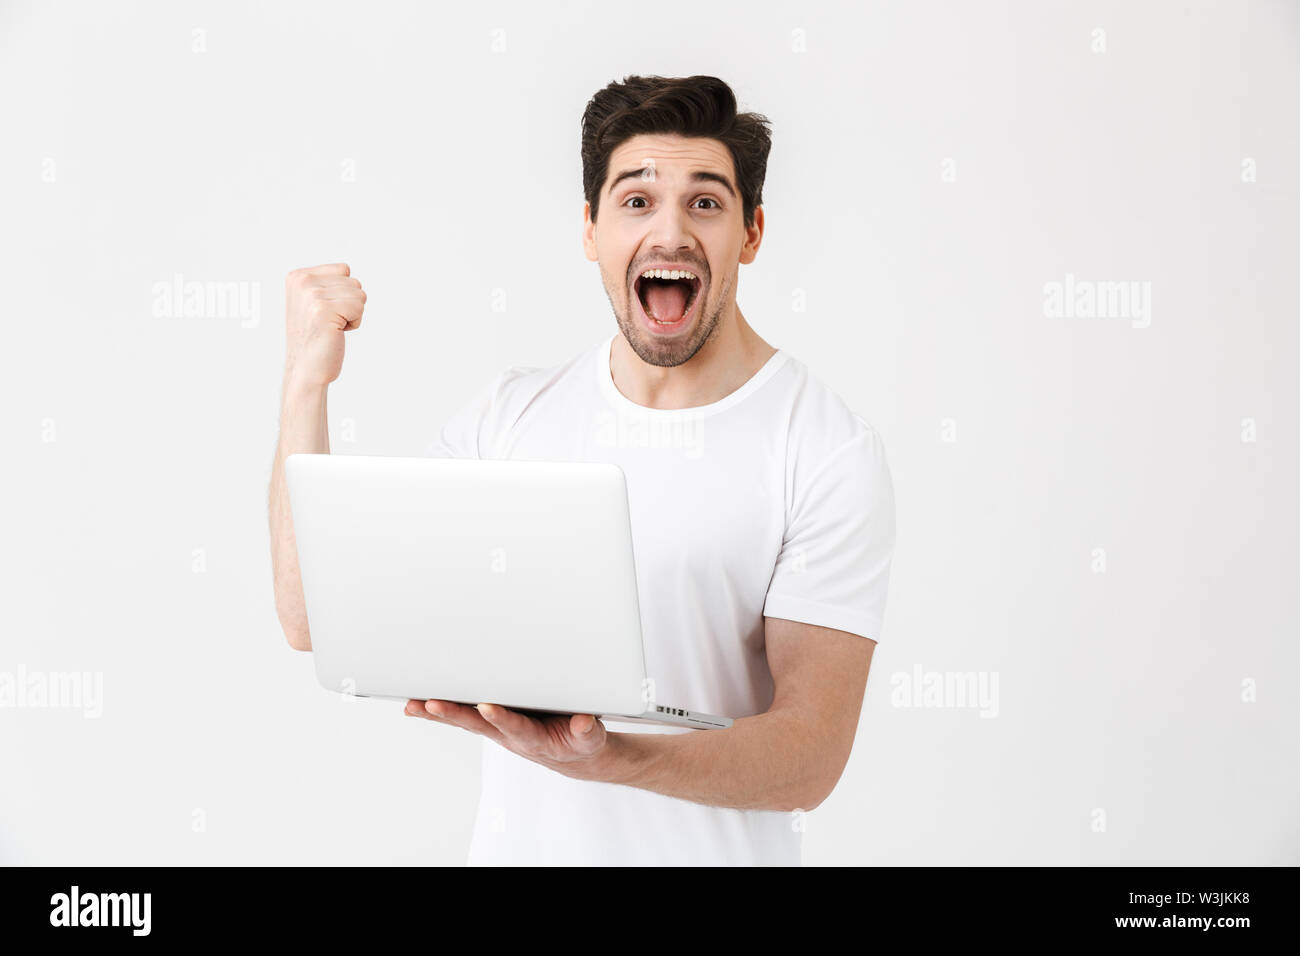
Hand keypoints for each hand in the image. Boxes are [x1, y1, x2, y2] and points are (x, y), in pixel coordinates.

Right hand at [283, 263, 366, 389]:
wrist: (306, 369)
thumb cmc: (315, 338)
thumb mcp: (312, 301)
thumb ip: (325, 282)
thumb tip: (346, 269)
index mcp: (297, 276)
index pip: (343, 269)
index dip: (343, 293)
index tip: (324, 311)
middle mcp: (302, 282)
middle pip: (354, 281)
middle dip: (349, 304)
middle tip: (329, 323)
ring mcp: (312, 295)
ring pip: (359, 294)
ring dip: (352, 314)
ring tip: (332, 328)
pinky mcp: (324, 310)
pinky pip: (359, 307)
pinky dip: (355, 323)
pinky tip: (336, 333)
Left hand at [404, 698, 613, 780]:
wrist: (572, 753)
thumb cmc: (579, 742)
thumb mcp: (590, 739)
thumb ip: (586, 732)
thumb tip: (582, 722)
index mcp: (535, 738)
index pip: (516, 727)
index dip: (502, 718)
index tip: (487, 706)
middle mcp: (509, 735)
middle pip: (478, 724)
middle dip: (454, 714)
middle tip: (431, 704)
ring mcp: (498, 728)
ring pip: (465, 719)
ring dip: (439, 713)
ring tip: (413, 705)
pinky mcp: (493, 721)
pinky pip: (464, 715)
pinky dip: (441, 711)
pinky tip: (419, 706)